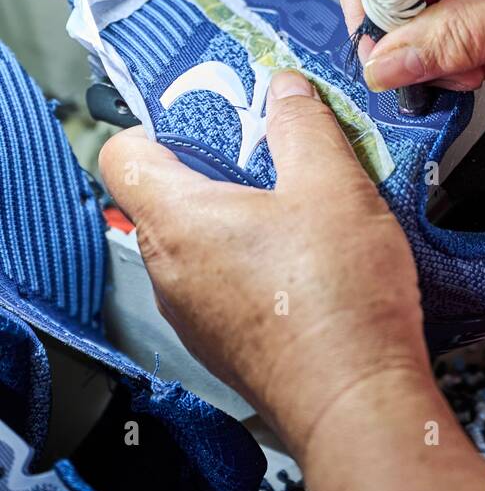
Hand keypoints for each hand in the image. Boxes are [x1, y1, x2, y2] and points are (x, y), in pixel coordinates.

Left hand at [99, 72, 429, 464]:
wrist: (357, 400)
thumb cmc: (337, 301)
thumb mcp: (332, 183)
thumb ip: (302, 125)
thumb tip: (284, 91)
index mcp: (177, 221)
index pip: (121, 155)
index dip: (157, 125)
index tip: (209, 114)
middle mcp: (171, 270)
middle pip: (163, 194)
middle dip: (215, 163)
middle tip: (271, 149)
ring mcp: (193, 312)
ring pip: (196, 239)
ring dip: (238, 212)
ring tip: (300, 202)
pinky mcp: (224, 341)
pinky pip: (220, 280)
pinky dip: (252, 258)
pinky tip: (309, 256)